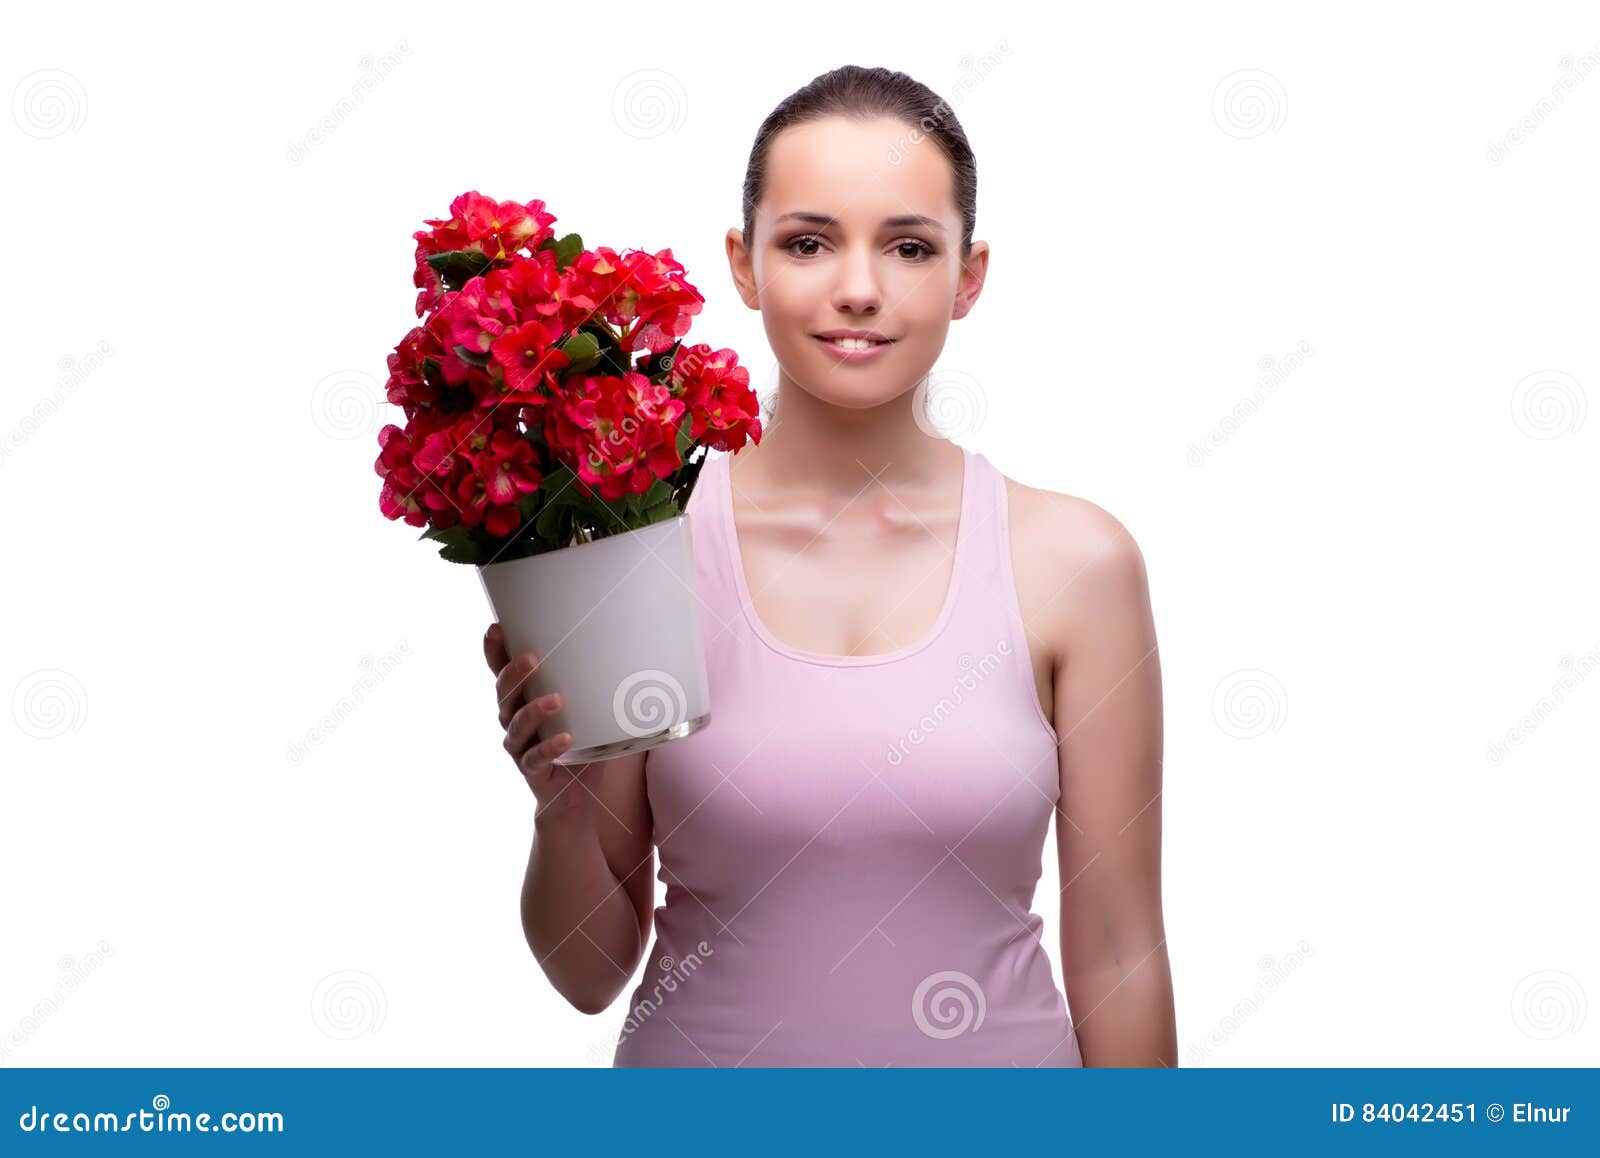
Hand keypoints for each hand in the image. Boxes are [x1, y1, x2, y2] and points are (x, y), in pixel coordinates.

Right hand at [484, 622, 595, 821]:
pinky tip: (565, 739)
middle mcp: (513, 720)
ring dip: (534, 710)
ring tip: (556, 700)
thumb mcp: (584, 707)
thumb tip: (627, 649)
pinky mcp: (533, 771)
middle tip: (532, 658)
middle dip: (515, 674)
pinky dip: (549, 748)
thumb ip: (592, 683)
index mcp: (521, 699)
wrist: (575, 794)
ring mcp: (520, 747)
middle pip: (505, 694)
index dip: (495, 652)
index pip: (501, 672)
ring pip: (518, 724)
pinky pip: (535, 758)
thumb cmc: (580, 740)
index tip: (495, 628)